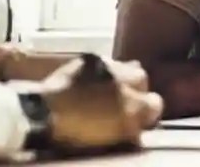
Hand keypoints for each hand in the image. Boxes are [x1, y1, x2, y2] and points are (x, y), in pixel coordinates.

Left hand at [40, 54, 162, 151]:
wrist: (43, 113)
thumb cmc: (75, 134)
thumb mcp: (110, 140)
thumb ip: (129, 129)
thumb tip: (137, 129)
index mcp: (134, 107)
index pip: (156, 104)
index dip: (148, 112)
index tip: (140, 117)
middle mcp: (126, 81)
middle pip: (142, 78)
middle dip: (136, 88)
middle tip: (122, 100)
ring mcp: (108, 66)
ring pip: (125, 65)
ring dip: (120, 76)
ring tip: (106, 88)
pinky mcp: (90, 58)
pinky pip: (104, 62)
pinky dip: (101, 71)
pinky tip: (89, 82)